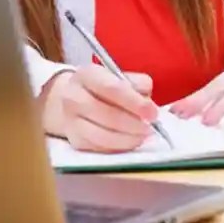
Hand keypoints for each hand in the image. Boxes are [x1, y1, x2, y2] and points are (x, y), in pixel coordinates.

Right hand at [38, 65, 158, 152]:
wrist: (72, 100)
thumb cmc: (102, 88)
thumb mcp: (118, 77)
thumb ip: (137, 84)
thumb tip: (148, 104)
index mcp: (87, 74)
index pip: (111, 88)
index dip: (134, 102)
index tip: (152, 112)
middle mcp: (73, 96)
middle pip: (106, 114)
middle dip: (133, 124)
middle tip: (150, 128)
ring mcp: (71, 121)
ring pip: (102, 135)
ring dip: (128, 138)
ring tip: (142, 136)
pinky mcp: (75, 141)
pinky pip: (100, 147)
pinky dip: (119, 146)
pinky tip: (129, 141)